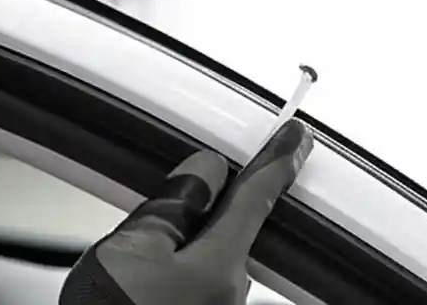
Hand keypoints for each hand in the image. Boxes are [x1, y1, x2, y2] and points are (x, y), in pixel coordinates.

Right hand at [60, 120, 313, 304]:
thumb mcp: (128, 249)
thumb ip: (171, 206)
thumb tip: (204, 171)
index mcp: (219, 264)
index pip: (257, 198)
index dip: (278, 161)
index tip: (297, 137)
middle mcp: (230, 292)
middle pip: (230, 229)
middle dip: (209, 207)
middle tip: (181, 195)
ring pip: (209, 255)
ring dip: (183, 241)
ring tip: (138, 246)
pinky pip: (195, 279)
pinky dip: (175, 264)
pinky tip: (143, 271)